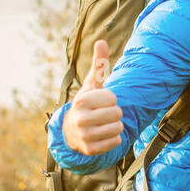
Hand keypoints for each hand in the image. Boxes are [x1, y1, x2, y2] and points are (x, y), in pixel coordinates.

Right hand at [62, 39, 123, 154]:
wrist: (71, 130)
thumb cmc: (87, 103)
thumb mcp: (92, 84)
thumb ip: (99, 64)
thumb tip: (102, 41)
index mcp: (82, 100)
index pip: (113, 98)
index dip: (111, 99)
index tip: (101, 101)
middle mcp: (80, 119)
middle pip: (117, 113)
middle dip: (114, 113)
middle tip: (103, 114)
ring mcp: (84, 136)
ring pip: (118, 128)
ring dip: (115, 125)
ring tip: (104, 123)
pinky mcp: (90, 149)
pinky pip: (115, 142)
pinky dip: (114, 139)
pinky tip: (103, 135)